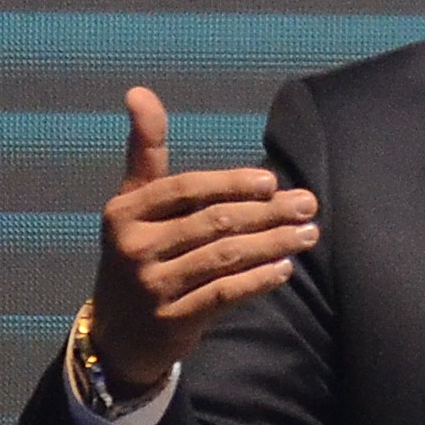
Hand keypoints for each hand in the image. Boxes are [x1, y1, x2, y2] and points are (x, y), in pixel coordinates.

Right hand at [89, 87, 318, 394]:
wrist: (117, 334)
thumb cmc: (137, 253)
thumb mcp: (133, 202)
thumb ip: (145, 149)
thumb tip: (139, 91)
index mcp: (125, 211)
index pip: (186, 189)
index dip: (231, 183)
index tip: (272, 182)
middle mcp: (135, 247)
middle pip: (212, 222)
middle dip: (266, 212)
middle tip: (306, 205)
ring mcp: (153, 286)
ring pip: (224, 257)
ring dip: (272, 244)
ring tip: (307, 234)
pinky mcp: (172, 320)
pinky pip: (224, 294)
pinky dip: (258, 280)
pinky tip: (284, 268)